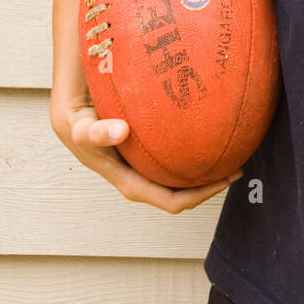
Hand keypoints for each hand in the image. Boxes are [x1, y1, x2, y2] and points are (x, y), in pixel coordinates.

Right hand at [51, 80, 243, 212]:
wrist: (66, 104)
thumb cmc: (74, 115)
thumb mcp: (78, 125)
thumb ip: (95, 131)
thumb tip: (121, 131)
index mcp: (125, 179)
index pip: (167, 199)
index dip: (197, 196)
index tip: (225, 180)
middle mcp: (136, 175)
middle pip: (177, 192)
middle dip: (207, 186)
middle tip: (237, 168)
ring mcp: (141, 163)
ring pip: (177, 174)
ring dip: (202, 170)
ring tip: (230, 154)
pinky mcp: (144, 148)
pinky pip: (173, 155)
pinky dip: (192, 149)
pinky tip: (210, 131)